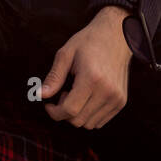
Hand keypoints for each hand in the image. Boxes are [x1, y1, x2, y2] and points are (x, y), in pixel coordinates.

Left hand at [39, 6, 132, 128]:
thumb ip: (54, 77)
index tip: (48, 105)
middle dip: (64, 112)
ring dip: (78, 114)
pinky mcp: (120, 102)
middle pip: (78, 120)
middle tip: (64, 93)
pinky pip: (100, 121)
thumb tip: (40, 95)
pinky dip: (89, 115)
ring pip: (89, 124)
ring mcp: (116, 98)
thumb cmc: (89, 42)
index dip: (54, 112)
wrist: (116, 36)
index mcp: (92, 78)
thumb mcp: (66, 54)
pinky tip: (87, 98)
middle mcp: (107, 91)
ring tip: (77, 94)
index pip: (70, 110)